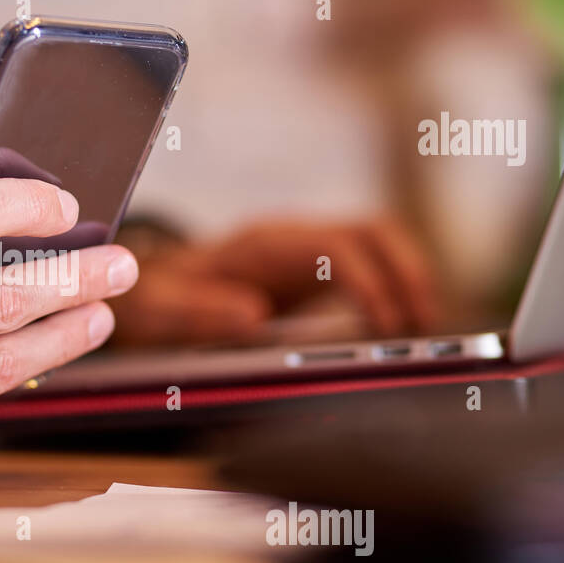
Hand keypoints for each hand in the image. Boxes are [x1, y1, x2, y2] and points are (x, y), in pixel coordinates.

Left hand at [108, 218, 436, 345]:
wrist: (140, 283)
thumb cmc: (151, 297)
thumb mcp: (160, 310)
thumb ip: (198, 312)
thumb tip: (251, 316)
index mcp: (261, 245)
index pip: (335, 246)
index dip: (368, 283)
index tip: (384, 327)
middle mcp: (291, 238)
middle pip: (372, 232)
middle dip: (407, 274)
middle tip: (423, 329)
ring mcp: (305, 251)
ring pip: (378, 242)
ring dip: (409, 278)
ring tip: (423, 331)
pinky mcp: (311, 271)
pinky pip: (368, 266)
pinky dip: (394, 288)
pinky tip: (400, 330)